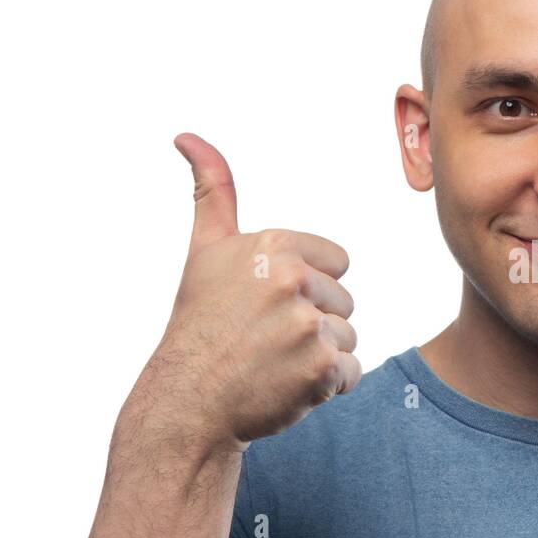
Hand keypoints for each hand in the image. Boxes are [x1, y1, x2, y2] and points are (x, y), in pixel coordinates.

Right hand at [136, 132, 360, 452]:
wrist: (187, 401)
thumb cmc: (200, 324)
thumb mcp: (206, 250)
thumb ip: (214, 191)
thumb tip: (187, 136)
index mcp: (275, 246)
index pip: (337, 263)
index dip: (305, 289)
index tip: (264, 305)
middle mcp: (292, 280)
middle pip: (344, 302)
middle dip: (312, 325)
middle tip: (263, 340)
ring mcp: (307, 325)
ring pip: (347, 338)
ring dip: (318, 357)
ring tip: (272, 363)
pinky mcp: (320, 368)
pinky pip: (350, 374)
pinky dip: (324, 387)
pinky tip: (284, 386)